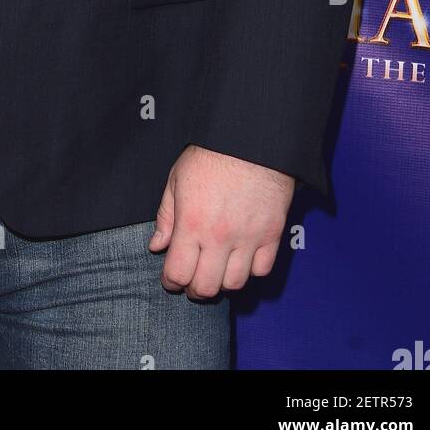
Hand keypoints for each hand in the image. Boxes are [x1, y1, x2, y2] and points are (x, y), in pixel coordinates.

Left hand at [149, 145, 294, 298]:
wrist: (251, 140)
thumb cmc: (211, 155)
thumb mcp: (177, 179)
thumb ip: (166, 216)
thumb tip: (157, 245)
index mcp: (191, 223)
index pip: (178, 273)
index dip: (171, 282)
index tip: (171, 279)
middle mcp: (219, 237)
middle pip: (205, 287)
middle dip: (194, 289)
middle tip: (192, 281)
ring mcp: (248, 238)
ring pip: (235, 284)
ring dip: (222, 282)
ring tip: (216, 270)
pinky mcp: (272, 234)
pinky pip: (262, 270)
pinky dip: (250, 271)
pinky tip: (241, 260)